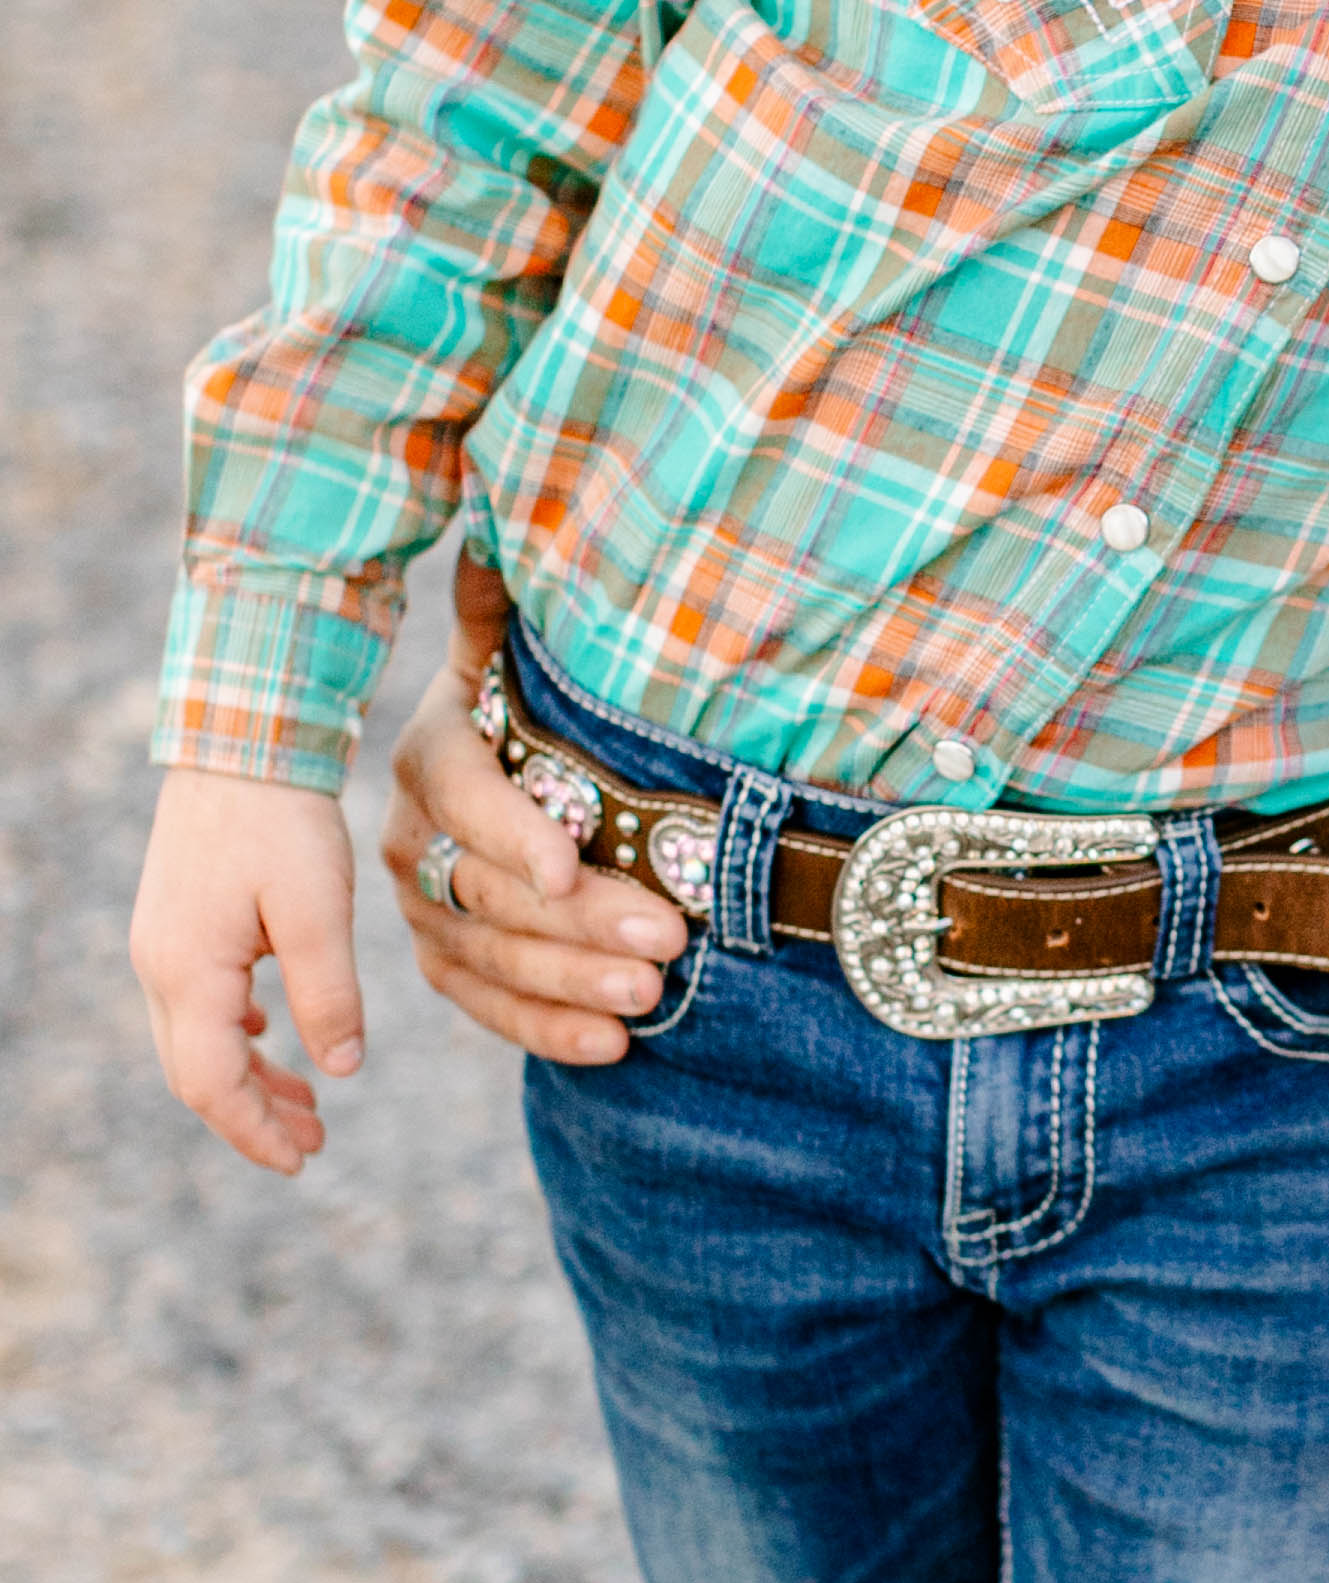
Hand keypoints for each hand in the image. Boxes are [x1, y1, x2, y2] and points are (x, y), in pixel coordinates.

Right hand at [131, 767, 365, 1172]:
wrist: (243, 739)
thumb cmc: (284, 821)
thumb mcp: (318, 912)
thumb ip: (329, 996)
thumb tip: (342, 1070)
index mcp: (188, 973)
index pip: (210, 1085)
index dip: (254, 1132)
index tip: (302, 1161)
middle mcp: (159, 965)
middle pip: (194, 1073)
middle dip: (250, 1116)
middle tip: (313, 1143)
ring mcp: (161, 943)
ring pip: (194, 1039)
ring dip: (245, 1077)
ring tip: (307, 1102)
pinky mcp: (177, 921)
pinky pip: (197, 1001)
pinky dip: (234, 1034)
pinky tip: (273, 1033)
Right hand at [378, 552, 686, 1062]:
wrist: (500, 764)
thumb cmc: (526, 698)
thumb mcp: (516, 650)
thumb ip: (503, 608)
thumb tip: (497, 534)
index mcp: (433, 756)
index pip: (466, 798)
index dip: (515, 832)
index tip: (576, 859)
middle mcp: (411, 838)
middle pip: (486, 891)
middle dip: (577, 921)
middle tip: (665, 941)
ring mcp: (422, 908)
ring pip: (488, 957)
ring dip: (571, 983)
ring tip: (650, 997)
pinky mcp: (445, 961)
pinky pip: (487, 1006)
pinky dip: (547, 1029)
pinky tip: (613, 1048)